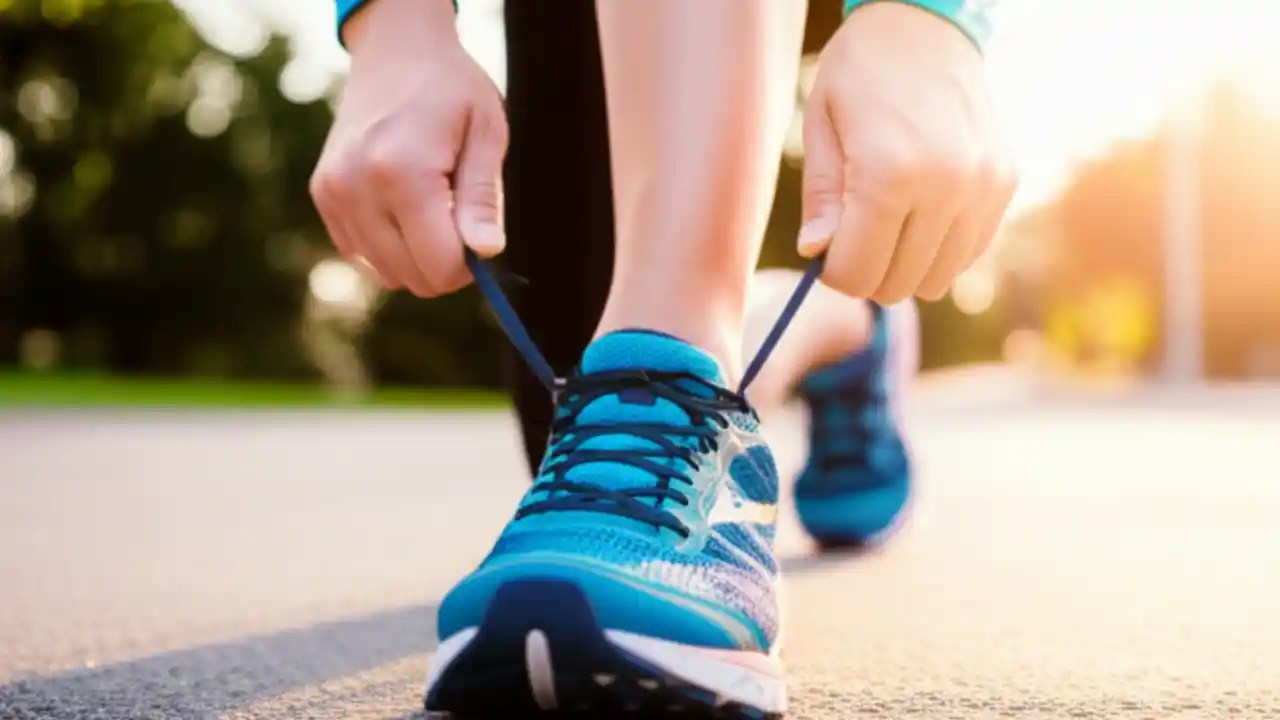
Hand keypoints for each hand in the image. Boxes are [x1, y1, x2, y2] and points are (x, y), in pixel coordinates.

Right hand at [309, 0, 506, 295]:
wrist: (395, 51)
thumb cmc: (452, 90)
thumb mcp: (486, 134)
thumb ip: (482, 198)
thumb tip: (486, 253)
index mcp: (403, 171)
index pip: (439, 265)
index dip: (468, 266)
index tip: (480, 240)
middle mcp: (357, 186)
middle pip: (412, 277)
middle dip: (444, 265)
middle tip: (460, 223)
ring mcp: (333, 192)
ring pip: (386, 272)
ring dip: (416, 256)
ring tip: (432, 207)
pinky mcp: (323, 195)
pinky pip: (362, 254)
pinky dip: (389, 245)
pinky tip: (404, 206)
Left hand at [798, 2, 1015, 303]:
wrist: (926, 26)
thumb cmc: (860, 75)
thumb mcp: (821, 129)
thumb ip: (820, 200)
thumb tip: (817, 253)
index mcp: (890, 174)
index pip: (858, 274)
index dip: (834, 273)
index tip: (826, 250)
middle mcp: (946, 187)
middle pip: (899, 283)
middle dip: (867, 272)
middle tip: (852, 238)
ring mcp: (983, 188)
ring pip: (938, 278)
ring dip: (906, 265)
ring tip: (886, 225)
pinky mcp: (1004, 184)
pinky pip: (969, 252)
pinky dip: (939, 249)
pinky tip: (920, 214)